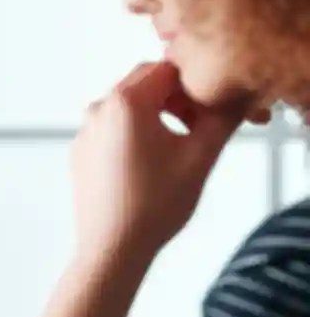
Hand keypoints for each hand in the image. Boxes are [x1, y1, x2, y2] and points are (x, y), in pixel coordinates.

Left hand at [70, 61, 246, 262]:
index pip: (169, 68)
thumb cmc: (155, 205)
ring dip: (159, 114)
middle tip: (202, 125)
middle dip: (178, 97)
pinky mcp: (81, 153)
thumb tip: (236, 96)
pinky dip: (136, 133)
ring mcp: (85, 132)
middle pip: (146, 83)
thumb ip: (222, 115)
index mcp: (125, 102)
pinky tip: (153, 162)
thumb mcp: (202, 154)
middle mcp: (98, 110)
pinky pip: (113, 129)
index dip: (197, 84)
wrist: (113, 248)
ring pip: (129, 106)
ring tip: (181, 145)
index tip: (213, 109)